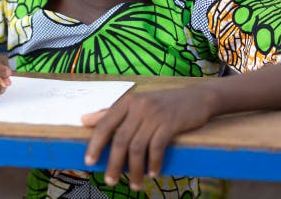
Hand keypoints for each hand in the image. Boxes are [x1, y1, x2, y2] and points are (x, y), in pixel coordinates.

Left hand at [82, 85, 217, 190]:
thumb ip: (110, 112)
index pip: (105, 124)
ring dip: (134, 169)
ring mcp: (155, 115)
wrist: (196, 97)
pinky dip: (153, 163)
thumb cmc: (162, 103)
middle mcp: (138, 106)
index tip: (88, 162)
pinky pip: (157, 147)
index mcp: (126, 101)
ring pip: (138, 147)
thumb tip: (84, 120)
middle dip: (113, 163)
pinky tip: (152, 174)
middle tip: (109, 181)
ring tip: (133, 184)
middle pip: (120, 139)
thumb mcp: (135, 104)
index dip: (95, 144)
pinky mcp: (171, 123)